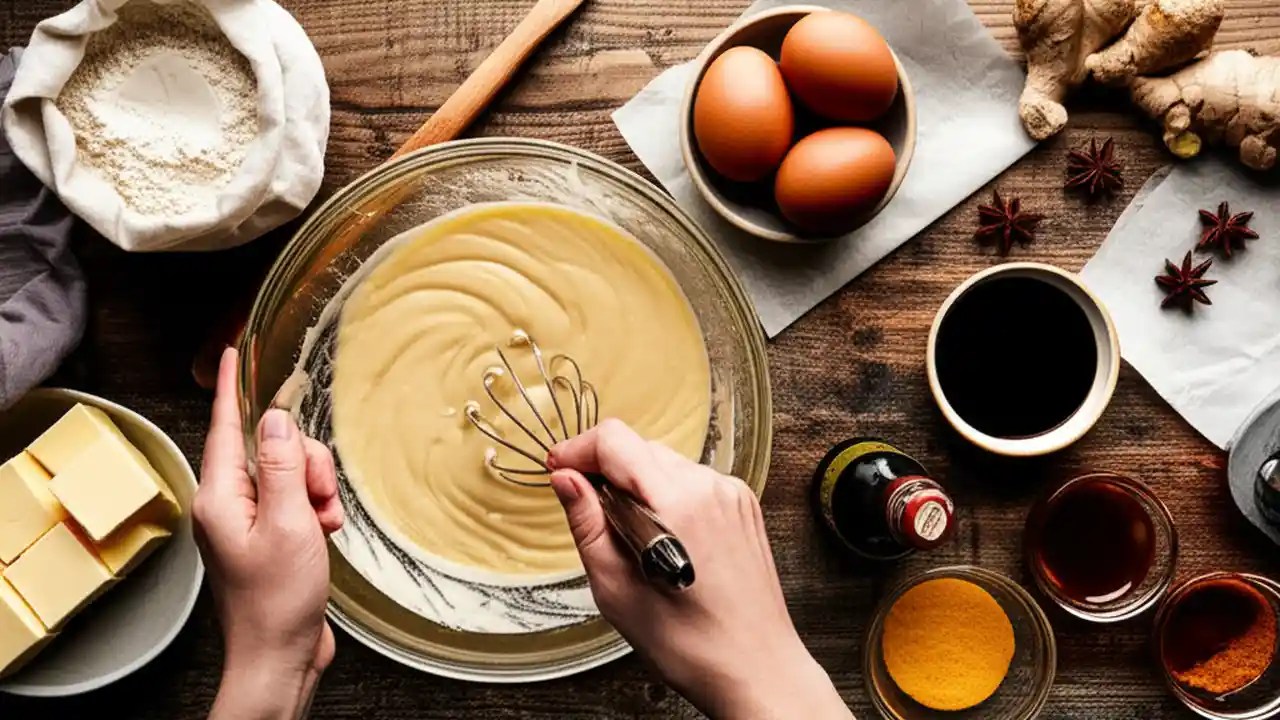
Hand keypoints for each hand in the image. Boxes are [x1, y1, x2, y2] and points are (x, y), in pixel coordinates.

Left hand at [195, 347, 343, 719]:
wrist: (279, 658)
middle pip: (273, 449)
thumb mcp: (289, 524)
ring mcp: (249, 522)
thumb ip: (284, 467)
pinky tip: (324, 533)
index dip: (233, 388)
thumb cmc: (277, 603)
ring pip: (292, 474)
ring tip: (322, 525)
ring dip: (317, 492)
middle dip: (307, 464)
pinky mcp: (270, 536)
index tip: (235, 353)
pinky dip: (318, 510)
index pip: (227, 427)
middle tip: (317, 501)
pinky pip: (298, 500)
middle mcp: (229, 504)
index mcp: (221, 497)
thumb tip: (277, 421)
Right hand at [547, 420, 850, 719]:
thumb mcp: (616, 588)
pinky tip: (665, 540)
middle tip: (590, 515)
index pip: (614, 440)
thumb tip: (565, 480)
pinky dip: (668, 497)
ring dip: (637, 486)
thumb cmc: (690, 644)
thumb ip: (586, 523)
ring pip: (665, 463)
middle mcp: (709, 487)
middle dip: (605, 471)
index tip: (558, 470)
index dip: (577, 451)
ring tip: (633, 540)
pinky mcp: (743, 505)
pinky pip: (692, 482)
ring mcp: (731, 493)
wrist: (755, 669)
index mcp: (676, 503)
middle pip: (639, 448)